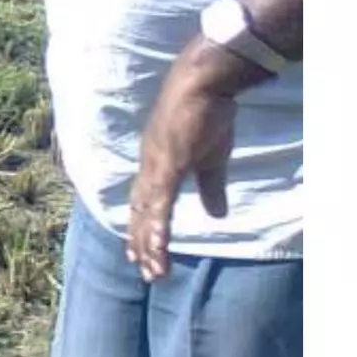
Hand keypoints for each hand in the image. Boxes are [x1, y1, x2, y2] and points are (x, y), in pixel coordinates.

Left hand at [126, 45, 243, 280]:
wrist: (203, 84)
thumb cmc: (206, 115)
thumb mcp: (212, 158)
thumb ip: (211, 187)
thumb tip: (217, 215)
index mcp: (156, 167)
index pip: (145, 206)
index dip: (141, 231)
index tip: (139, 255)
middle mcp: (149, 170)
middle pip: (141, 215)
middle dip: (142, 246)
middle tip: (146, 273)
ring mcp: (156, 168)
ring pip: (148, 215)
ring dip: (149, 244)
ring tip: (153, 271)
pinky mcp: (168, 165)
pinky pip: (161, 202)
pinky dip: (157, 225)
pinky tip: (157, 246)